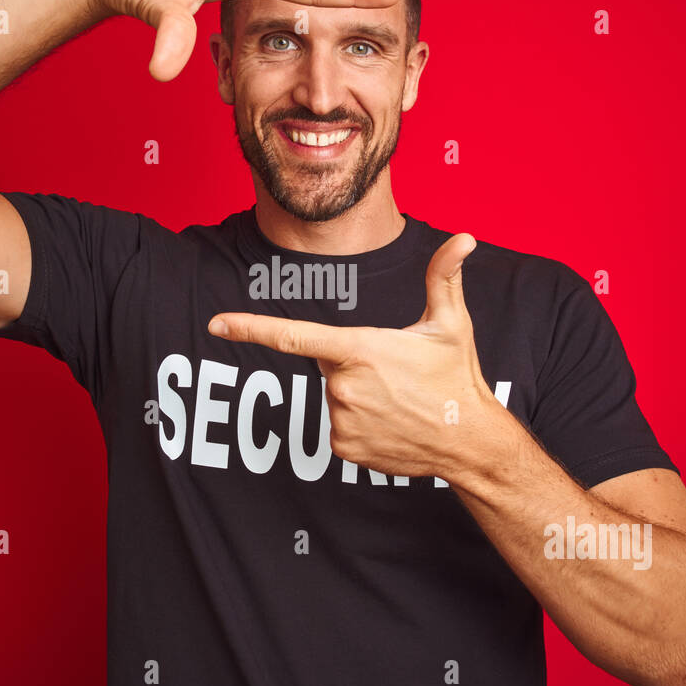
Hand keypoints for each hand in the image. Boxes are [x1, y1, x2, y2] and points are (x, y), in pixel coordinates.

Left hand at [208, 234, 505, 482]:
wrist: (469, 440)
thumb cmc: (457, 377)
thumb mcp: (452, 323)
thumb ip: (445, 275)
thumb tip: (465, 237)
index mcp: (360, 349)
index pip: (293, 336)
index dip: (249, 328)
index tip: (216, 323)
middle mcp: (344, 386)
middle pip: (328, 365)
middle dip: (353, 363)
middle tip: (394, 374)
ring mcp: (342, 420)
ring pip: (334, 396)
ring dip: (358, 394)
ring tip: (396, 401)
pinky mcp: (344, 448)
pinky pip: (338, 426)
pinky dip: (359, 423)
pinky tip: (390, 423)